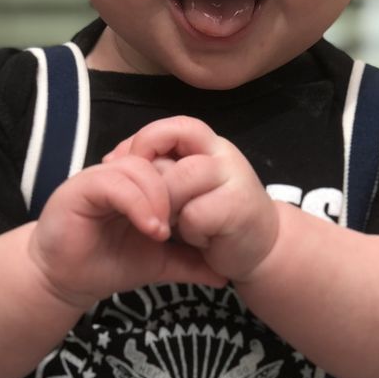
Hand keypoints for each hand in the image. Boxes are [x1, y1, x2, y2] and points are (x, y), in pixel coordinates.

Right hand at [29, 152, 224, 309]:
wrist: (64, 282)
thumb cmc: (107, 266)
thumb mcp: (159, 263)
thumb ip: (189, 263)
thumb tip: (225, 275)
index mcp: (139, 184)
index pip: (171, 163)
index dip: (189, 184)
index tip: (204, 215)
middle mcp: (119, 174)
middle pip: (159, 159)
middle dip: (178, 189)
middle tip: (187, 222)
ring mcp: (98, 177)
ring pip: (139, 168)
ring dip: (159, 198)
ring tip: (165, 232)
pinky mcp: (79, 188)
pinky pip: (114, 182)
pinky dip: (137, 203)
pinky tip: (151, 229)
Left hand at [106, 117, 279, 281]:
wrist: (266, 249)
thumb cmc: (218, 218)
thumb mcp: (186, 188)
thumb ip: (159, 170)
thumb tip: (112, 160)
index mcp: (207, 145)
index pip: (169, 128)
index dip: (141, 144)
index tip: (121, 169)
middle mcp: (222, 154)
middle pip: (167, 153)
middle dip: (147, 182)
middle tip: (146, 207)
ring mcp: (233, 178)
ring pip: (178, 180)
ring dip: (167, 207)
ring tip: (173, 226)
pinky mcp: (237, 207)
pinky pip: (194, 214)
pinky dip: (190, 232)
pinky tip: (202, 240)